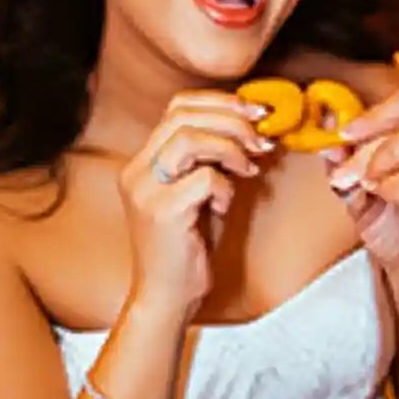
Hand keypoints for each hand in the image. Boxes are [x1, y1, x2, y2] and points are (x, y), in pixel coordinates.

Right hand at [119, 91, 274, 315]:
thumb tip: (251, 128)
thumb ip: (210, 161)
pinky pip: (204, 178)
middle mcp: (137, 170)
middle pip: (183, 115)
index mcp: (144, 161)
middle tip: (261, 139)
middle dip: (232, 120)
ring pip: (190, 139)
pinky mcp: (161, 211)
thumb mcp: (198, 194)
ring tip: (249, 170)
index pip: (177, 106)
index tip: (254, 112)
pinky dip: (226, 187)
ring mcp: (145, 190)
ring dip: (231, 149)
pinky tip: (226, 206)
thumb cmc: (188, 247)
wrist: (167, 296)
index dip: (219, 101)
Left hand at [330, 78, 398, 292]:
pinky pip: (397, 182)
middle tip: (348, 138)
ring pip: (398, 145)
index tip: (368, 118)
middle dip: (371, 124)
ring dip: (373, 163)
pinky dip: (385, 191)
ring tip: (366, 179)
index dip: (390, 105)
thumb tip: (398, 126)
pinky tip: (390, 200)